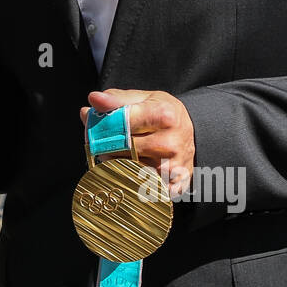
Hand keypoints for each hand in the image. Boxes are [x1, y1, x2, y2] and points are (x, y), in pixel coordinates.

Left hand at [80, 89, 195, 197]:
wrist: (194, 136)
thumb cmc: (164, 114)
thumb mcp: (144, 98)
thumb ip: (116, 99)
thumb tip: (94, 99)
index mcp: (163, 116)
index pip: (120, 124)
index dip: (102, 125)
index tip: (92, 125)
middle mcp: (169, 143)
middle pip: (120, 148)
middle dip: (104, 145)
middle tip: (100, 142)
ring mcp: (170, 168)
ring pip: (125, 169)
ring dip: (113, 162)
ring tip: (117, 153)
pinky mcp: (170, 188)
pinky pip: (135, 186)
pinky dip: (126, 178)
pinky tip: (129, 168)